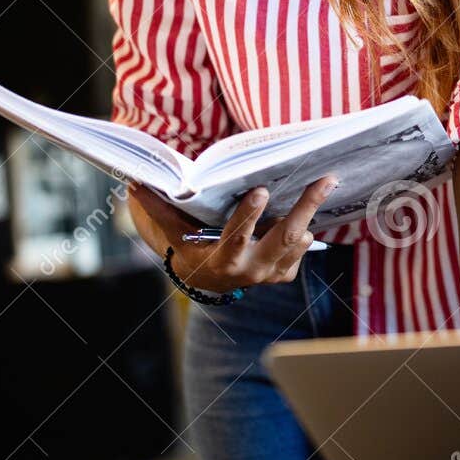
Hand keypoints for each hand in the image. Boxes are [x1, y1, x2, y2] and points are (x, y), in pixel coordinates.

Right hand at [125, 176, 337, 293]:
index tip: (259, 190)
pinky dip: (308, 227)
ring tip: (326, 182)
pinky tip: (314, 202)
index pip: (237, 237)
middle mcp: (250, 271)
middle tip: (323, 180)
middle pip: (284, 237)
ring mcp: (270, 274)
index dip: (249, 216)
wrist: (208, 280)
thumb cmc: (190, 246)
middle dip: (305, 207)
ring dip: (312, 212)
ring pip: (298, 241)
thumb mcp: (173, 232)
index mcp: (222, 260)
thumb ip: (159, 209)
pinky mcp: (283, 274)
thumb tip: (133, 183)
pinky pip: (300, 249)